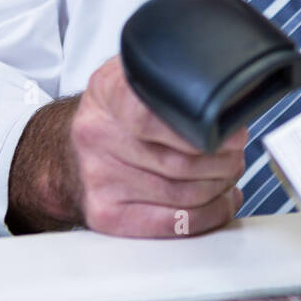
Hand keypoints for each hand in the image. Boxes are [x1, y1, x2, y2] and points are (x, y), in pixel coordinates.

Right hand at [7, 54, 245, 236]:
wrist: (64, 150)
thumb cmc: (114, 114)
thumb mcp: (132, 77)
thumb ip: (169, 79)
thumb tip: (229, 92)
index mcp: (107, 94)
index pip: (152, 117)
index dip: (200, 131)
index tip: (231, 132)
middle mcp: (97, 137)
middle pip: (179, 162)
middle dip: (224, 160)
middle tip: (237, 152)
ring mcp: (99, 179)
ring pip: (182, 194)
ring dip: (220, 186)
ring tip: (230, 173)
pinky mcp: (105, 214)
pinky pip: (171, 223)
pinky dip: (208, 216)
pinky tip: (220, 202)